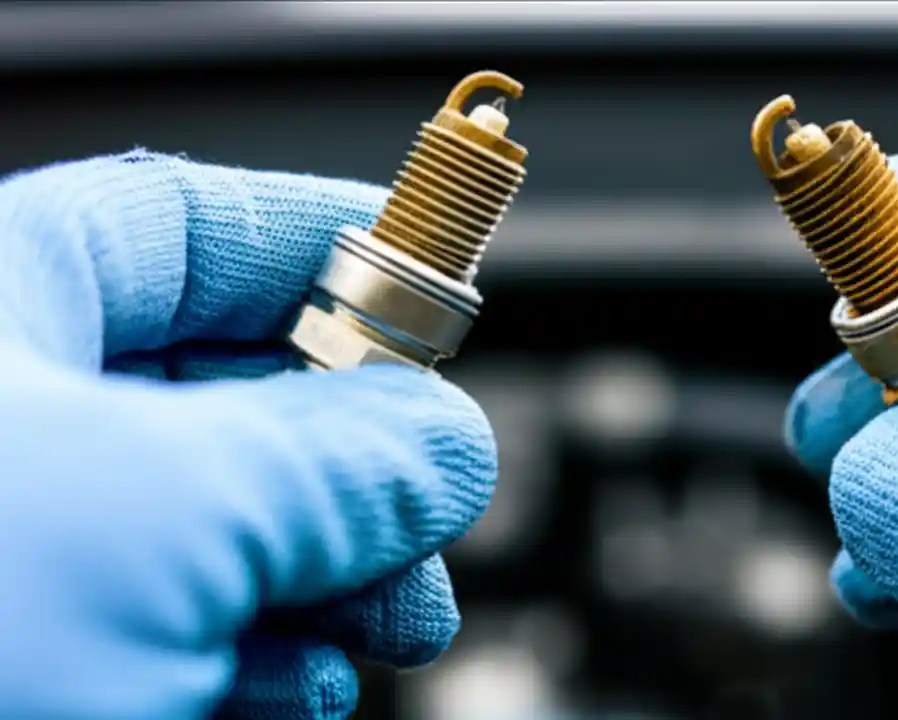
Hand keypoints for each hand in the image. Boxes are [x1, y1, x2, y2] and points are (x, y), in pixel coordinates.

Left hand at [0, 150, 496, 719]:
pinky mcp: (34, 651)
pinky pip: (176, 625)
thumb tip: (446, 441)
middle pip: (225, 389)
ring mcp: (16, 544)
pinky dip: (261, 653)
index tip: (435, 280)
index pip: (184, 233)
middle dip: (354, 453)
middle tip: (433, 503)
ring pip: (216, 523)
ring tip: (387, 621)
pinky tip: (292, 688)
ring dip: (329, 570)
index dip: (325, 246)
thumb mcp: (164, 523)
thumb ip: (340, 461)